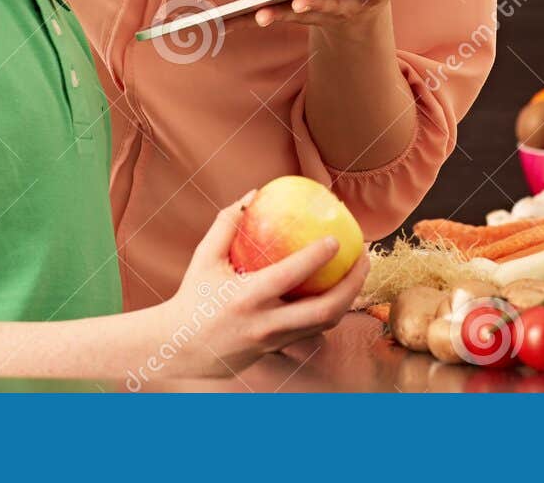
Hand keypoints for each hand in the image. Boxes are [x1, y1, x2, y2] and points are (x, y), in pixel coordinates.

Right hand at [158, 192, 369, 377]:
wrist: (180, 349)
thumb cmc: (193, 297)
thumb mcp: (205, 257)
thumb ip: (227, 223)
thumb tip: (254, 194)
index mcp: (247, 297)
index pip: (291, 276)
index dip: (317, 256)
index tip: (337, 238)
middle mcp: (266, 323)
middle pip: (324, 309)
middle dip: (353, 284)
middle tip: (363, 257)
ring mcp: (275, 341)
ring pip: (326, 323)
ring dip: (350, 298)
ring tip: (359, 271)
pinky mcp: (278, 350)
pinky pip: (314, 329)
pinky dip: (332, 309)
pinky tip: (339, 288)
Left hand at [229, 0, 463, 32]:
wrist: (355, 30)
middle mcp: (349, 5)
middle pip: (333, 7)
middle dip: (317, 8)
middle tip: (296, 6)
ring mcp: (319, 14)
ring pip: (297, 16)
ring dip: (277, 17)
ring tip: (257, 14)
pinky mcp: (294, 14)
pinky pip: (272, 14)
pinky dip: (252, 15)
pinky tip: (232, 14)